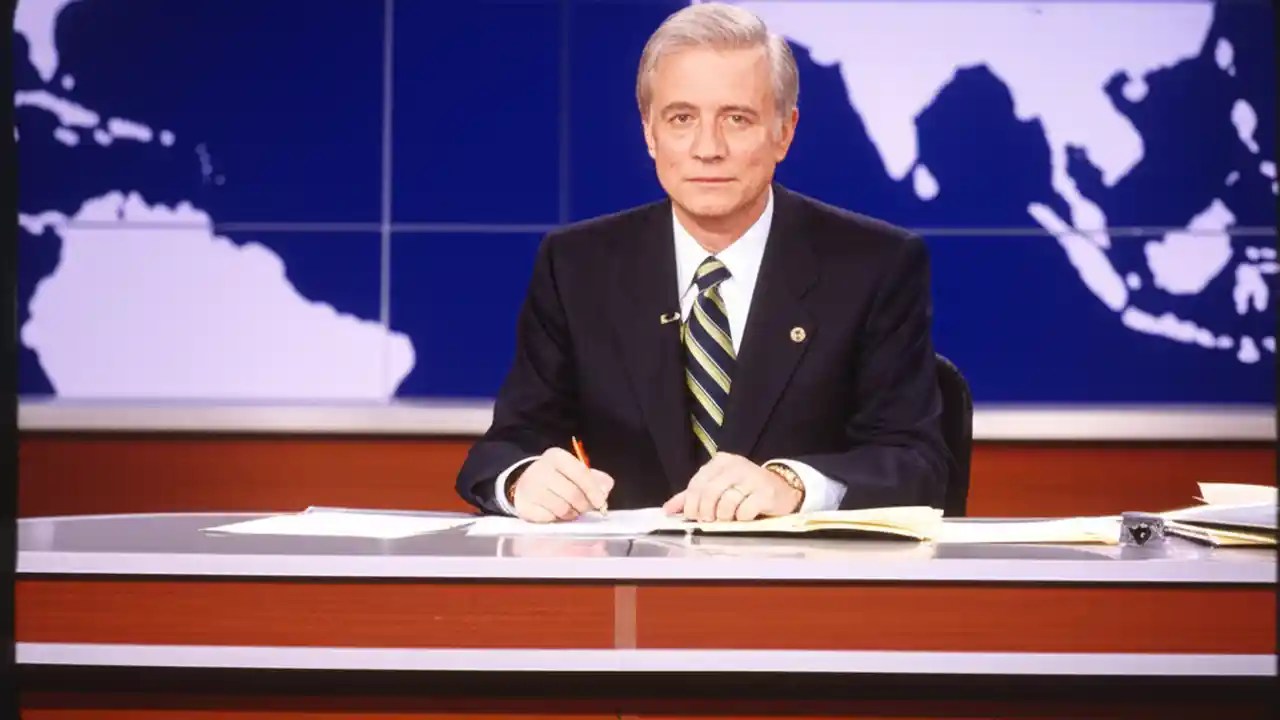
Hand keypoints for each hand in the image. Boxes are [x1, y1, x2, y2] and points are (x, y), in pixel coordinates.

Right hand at [510, 447, 613, 522]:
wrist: (525, 485)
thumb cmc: (557, 478)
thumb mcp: (575, 472)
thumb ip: (594, 479)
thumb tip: (605, 488)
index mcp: (557, 457)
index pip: (581, 473)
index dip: (593, 491)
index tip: (601, 504)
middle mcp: (541, 469)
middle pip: (573, 494)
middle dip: (584, 506)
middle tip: (584, 509)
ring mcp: (530, 488)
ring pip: (562, 508)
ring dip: (571, 514)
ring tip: (570, 510)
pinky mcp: (524, 505)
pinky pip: (548, 518)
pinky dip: (556, 519)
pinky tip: (555, 513)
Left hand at [661, 453, 801, 521]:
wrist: (782, 489)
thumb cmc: (744, 489)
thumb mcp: (718, 487)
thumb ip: (692, 496)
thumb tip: (667, 510)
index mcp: (720, 462)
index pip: (697, 483)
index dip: (691, 503)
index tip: (692, 516)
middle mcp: (736, 466)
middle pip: (710, 492)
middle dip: (705, 512)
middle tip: (708, 520)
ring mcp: (752, 478)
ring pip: (727, 503)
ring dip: (724, 516)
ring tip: (728, 518)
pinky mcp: (766, 492)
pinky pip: (745, 511)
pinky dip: (741, 518)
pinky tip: (744, 517)